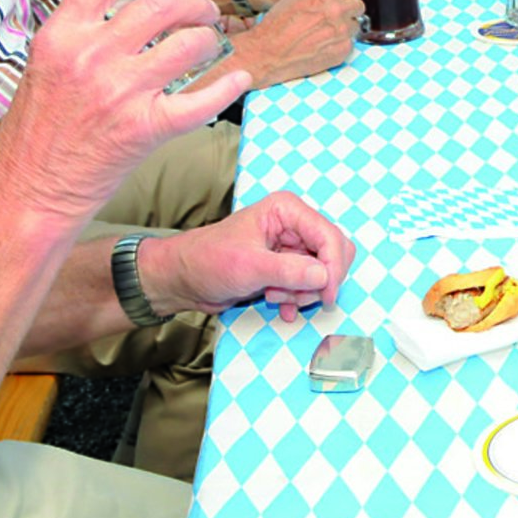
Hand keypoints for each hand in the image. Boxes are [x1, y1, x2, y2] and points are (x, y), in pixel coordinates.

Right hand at [0, 0, 251, 221]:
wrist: (29, 194)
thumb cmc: (36, 136)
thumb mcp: (43, 68)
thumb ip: (77, 36)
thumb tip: (119, 9)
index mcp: (60, 36)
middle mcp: (90, 56)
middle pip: (159, 4)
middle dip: (191, 3)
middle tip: (201, 11)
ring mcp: (119, 92)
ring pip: (187, 44)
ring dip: (208, 38)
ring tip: (211, 42)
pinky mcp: (145, 128)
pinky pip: (201, 100)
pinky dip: (228, 86)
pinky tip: (238, 78)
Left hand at [151, 191, 357, 321]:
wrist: (183, 279)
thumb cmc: (208, 262)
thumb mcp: (249, 267)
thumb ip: (289, 271)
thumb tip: (325, 276)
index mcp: (287, 210)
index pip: (330, 236)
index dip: (333, 267)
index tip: (326, 296)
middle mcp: (294, 223)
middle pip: (333, 253)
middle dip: (316, 280)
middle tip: (290, 296)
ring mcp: (291, 245)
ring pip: (322, 272)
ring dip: (302, 292)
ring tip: (272, 296)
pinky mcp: (286, 265)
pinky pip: (310, 283)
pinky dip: (298, 298)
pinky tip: (279, 307)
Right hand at [230, 0, 361, 86]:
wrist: (268, 52)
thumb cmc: (277, 25)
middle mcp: (336, 10)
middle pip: (359, 5)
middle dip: (349, 9)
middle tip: (336, 16)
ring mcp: (341, 31)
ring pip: (355, 25)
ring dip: (345, 27)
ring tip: (327, 32)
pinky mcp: (342, 50)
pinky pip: (350, 42)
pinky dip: (340, 43)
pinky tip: (325, 44)